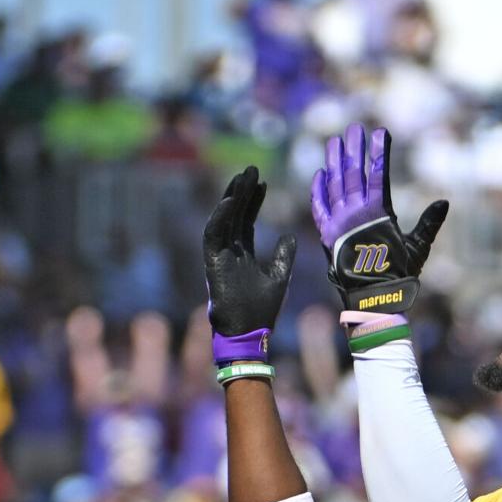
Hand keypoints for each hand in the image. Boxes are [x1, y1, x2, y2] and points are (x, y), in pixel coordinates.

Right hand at [203, 165, 296, 342]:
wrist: (249, 331)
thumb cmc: (262, 310)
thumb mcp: (279, 277)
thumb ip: (283, 256)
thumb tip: (290, 235)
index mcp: (243, 253)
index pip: (247, 220)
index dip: (254, 201)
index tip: (263, 182)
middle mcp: (230, 251)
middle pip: (235, 215)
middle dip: (243, 192)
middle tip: (252, 169)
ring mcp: (220, 255)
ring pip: (224, 219)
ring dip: (232, 197)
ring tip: (243, 177)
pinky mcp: (212, 261)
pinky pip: (214, 234)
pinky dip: (221, 217)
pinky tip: (231, 200)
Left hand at [311, 123, 447, 313]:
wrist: (372, 299)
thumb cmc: (398, 275)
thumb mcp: (418, 248)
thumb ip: (429, 223)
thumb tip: (444, 202)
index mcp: (379, 212)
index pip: (378, 173)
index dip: (379, 151)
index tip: (380, 132)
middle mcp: (356, 213)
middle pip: (354, 172)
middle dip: (354, 148)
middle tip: (354, 129)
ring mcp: (339, 222)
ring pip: (334, 184)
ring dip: (334, 160)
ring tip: (334, 141)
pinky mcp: (326, 234)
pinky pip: (319, 207)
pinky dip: (318, 190)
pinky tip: (319, 174)